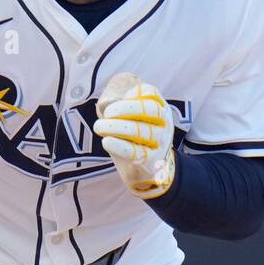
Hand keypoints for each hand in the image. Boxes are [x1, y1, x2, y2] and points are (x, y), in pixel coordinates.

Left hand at [94, 71, 175, 197]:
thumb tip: (105, 104)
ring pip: (142, 131)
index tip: (119, 98)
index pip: (151, 93)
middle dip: (124, 108)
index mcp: (160, 109)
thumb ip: (119, 109)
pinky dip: (119, 146)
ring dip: (116, 127)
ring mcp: (160, 143)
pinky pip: (136, 152)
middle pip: (149, 110)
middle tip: (106, 114)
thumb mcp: (131, 120)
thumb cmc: (136, 140)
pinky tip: (107, 142)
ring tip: (99, 127)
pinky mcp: (152, 161)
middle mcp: (164, 124)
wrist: (150, 171)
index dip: (133, 93)